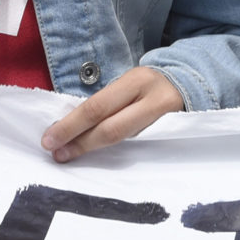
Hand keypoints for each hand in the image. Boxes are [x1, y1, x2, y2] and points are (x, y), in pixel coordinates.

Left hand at [40, 66, 181, 162]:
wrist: (190, 84)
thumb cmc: (148, 85)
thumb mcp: (128, 83)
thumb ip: (107, 101)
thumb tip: (70, 124)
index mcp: (136, 81)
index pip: (98, 106)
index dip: (71, 125)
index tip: (49, 139)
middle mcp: (151, 100)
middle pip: (111, 128)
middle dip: (79, 143)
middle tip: (56, 154)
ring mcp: (164, 121)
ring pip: (124, 140)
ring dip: (93, 150)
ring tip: (69, 156)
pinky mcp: (171, 136)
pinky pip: (138, 147)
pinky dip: (114, 154)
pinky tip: (97, 159)